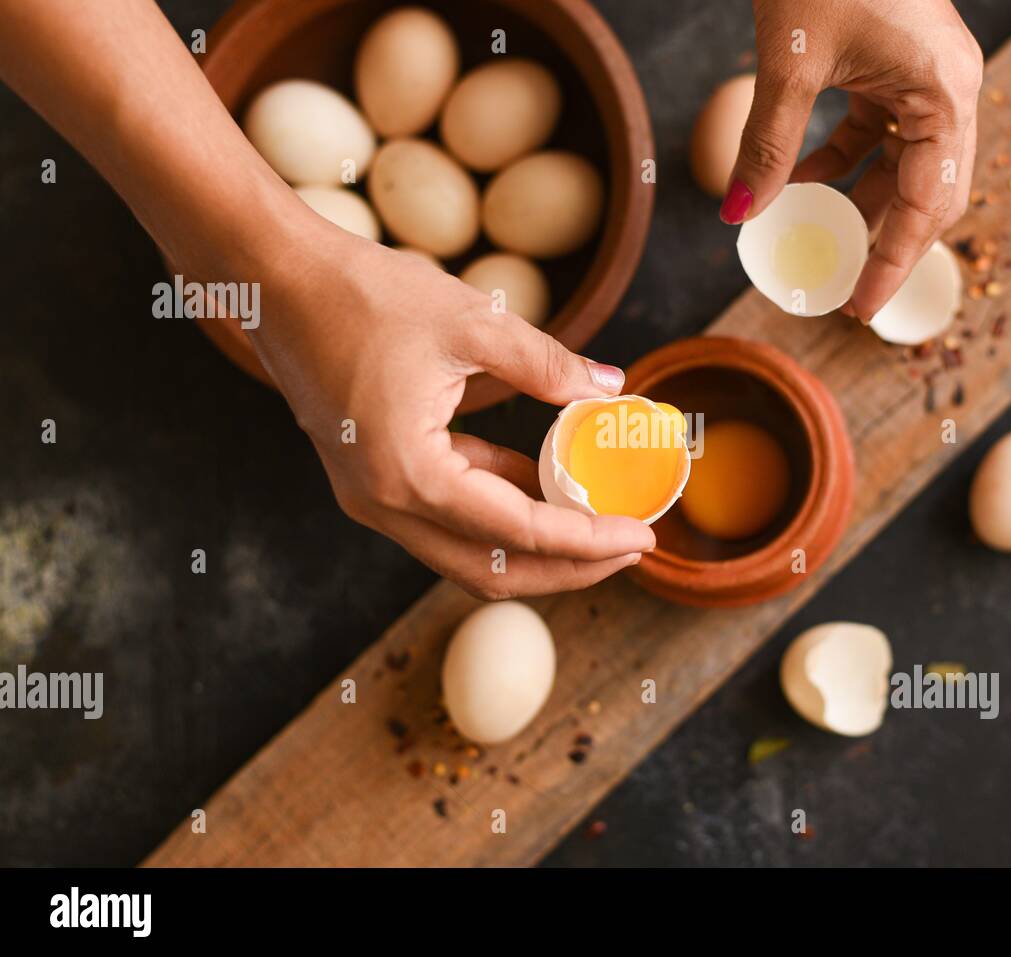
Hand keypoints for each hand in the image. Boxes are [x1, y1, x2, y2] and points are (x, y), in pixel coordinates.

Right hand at [244, 212, 655, 598]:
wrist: (275, 277)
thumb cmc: (363, 294)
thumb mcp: (472, 323)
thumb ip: (547, 364)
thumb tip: (611, 388)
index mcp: (407, 475)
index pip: (519, 533)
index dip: (589, 540)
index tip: (642, 537)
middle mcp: (383, 504)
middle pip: (493, 569)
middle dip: (569, 567)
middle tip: (628, 546)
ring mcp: (371, 498)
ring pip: (468, 554)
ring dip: (535, 547)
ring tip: (596, 521)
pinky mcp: (371, 479)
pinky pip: (447, 517)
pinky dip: (499, 511)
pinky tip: (544, 481)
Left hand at [723, 0, 982, 321]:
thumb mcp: (789, 65)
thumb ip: (767, 145)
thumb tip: (740, 213)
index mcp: (944, 91)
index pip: (929, 202)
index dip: (894, 261)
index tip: (858, 305)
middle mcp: (949, 87)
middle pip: (929, 190)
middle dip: (885, 240)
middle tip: (845, 288)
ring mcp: (927, 76)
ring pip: (904, 165)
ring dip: (861, 203)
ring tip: (821, 243)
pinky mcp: (899, 66)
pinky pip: (881, 132)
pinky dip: (844, 160)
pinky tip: (803, 182)